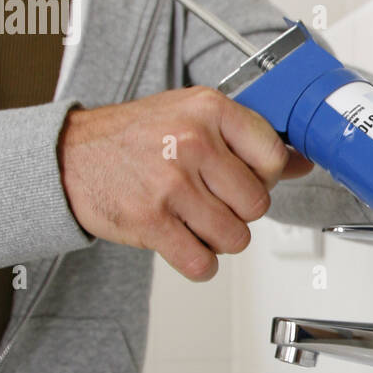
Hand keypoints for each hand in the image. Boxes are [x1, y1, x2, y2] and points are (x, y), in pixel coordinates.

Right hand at [58, 87, 313, 280]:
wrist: (70, 156)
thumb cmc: (136, 136)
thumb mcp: (194, 116)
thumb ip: (249, 138)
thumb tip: (303, 161)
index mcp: (210, 109)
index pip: (274, 157)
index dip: (264, 177)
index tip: (246, 177)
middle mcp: (193, 142)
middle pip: (257, 204)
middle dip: (239, 211)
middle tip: (214, 201)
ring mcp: (171, 183)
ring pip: (236, 237)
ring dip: (220, 238)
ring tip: (196, 220)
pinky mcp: (150, 221)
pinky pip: (203, 262)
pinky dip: (200, 263)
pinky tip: (186, 244)